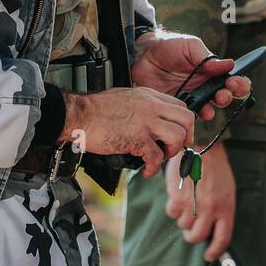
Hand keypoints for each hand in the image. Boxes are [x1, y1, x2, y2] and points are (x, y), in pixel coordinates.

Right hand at [62, 87, 193, 176]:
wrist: (78, 115)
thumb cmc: (94, 110)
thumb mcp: (124, 97)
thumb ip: (140, 106)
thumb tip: (150, 119)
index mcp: (148, 95)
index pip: (180, 106)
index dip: (182, 124)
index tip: (176, 134)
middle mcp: (151, 106)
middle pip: (187, 119)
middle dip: (185, 137)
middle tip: (174, 147)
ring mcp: (146, 122)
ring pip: (178, 136)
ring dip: (171, 152)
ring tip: (159, 157)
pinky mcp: (137, 138)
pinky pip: (156, 157)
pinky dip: (153, 168)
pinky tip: (146, 170)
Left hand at [131, 32, 250, 120]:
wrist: (142, 55)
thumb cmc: (168, 46)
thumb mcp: (189, 46)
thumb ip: (207, 57)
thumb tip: (229, 65)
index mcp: (212, 71)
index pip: (233, 80)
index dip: (239, 84)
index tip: (233, 82)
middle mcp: (205, 86)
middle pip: (226, 97)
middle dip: (229, 97)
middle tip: (222, 94)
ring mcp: (193, 97)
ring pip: (210, 108)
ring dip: (214, 108)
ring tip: (210, 105)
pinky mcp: (178, 105)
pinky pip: (190, 115)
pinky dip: (195, 116)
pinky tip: (195, 112)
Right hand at [164, 144, 234, 261]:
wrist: (201, 146)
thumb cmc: (215, 167)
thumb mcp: (227, 189)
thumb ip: (221, 210)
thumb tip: (214, 228)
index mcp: (226, 208)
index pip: (222, 239)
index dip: (215, 251)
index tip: (209, 256)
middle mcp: (210, 210)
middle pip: (197, 236)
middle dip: (192, 236)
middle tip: (191, 229)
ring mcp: (192, 205)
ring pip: (183, 225)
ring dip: (183, 218)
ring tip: (186, 203)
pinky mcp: (177, 197)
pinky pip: (172, 213)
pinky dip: (173, 207)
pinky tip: (177, 195)